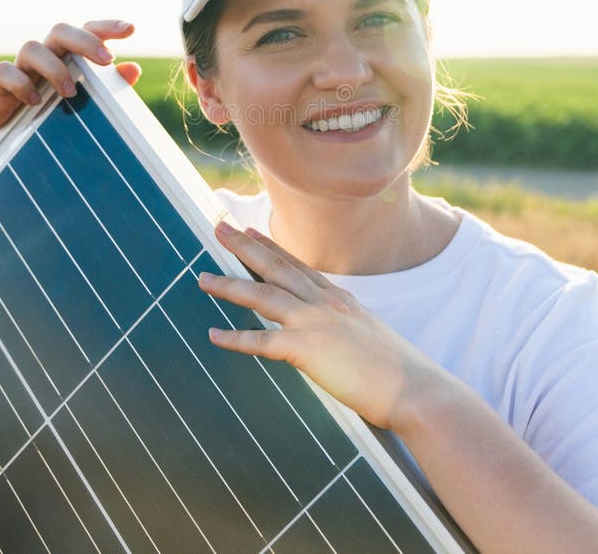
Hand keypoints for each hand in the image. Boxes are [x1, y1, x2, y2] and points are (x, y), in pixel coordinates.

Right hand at [0, 20, 140, 128]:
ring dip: (55, 68)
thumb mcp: (81, 99)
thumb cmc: (48, 109)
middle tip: (107, 59)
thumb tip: (133, 69)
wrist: (8, 129)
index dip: (107, 27)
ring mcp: (20, 66)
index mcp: (66, 54)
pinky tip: (36, 100)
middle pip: (60, 31)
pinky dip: (22, 84)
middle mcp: (44, 54)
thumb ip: (107, 86)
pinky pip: (5, 72)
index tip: (131, 29)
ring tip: (70, 92)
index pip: (86, 30)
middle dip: (85, 41)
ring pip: (32, 47)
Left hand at [199, 221, 436, 434]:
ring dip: (229, 285)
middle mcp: (324, 303)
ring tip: (202, 278)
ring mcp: (315, 322)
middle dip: (244, 246)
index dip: (270, 246)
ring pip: (262, 295)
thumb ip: (346, 328)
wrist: (416, 389)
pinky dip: (235, 339)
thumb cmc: (398, 372)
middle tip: (219, 228)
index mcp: (339, 298)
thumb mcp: (369, 336)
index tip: (250, 229)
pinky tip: (213, 336)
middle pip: (275, 266)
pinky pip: (262, 341)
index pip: (297, 265)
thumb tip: (334, 337)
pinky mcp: (308, 349)